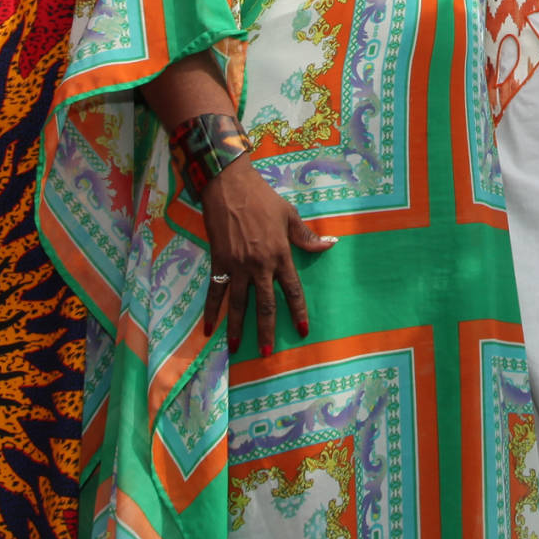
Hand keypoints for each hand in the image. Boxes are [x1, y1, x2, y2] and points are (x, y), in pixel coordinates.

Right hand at [201, 156, 332, 355]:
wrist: (229, 186)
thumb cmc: (262, 198)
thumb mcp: (289, 215)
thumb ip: (306, 236)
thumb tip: (329, 245)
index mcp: (280, 255)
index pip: (292, 290)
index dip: (298, 311)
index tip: (302, 330)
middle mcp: (260, 265)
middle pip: (265, 304)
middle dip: (266, 330)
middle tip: (267, 352)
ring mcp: (237, 266)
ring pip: (239, 303)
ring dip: (238, 327)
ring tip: (236, 348)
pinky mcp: (218, 262)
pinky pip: (214, 291)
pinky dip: (211, 310)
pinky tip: (208, 328)